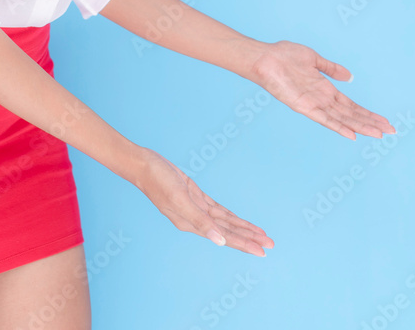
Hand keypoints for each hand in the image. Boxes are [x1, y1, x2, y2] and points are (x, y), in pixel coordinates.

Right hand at [132, 147, 273, 255]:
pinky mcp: (195, 196)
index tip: (262, 251)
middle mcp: (196, 219)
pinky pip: (217, 209)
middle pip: (228, 231)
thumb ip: (199, 221)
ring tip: (261, 235)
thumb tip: (219, 242)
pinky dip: (229, 216)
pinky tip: (239, 222)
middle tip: (270, 246)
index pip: (225, 236)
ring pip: (225, 221)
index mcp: (192, 223)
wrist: (143, 164)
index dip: (245, 243)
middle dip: (249, 238)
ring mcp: (196, 207)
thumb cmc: (157, 181)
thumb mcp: (179, 200)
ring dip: (243, 228)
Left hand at [248, 40, 396, 138]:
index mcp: (324, 89)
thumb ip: (331, 69)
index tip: (384, 121)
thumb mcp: (313, 59)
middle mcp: (321, 99)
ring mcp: (313, 104)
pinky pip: (323, 119)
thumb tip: (349, 76)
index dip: (367, 113)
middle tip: (390, 132)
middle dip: (370, 123)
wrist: (264, 57)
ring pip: (342, 119)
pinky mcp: (303, 106)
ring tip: (378, 135)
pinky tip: (351, 135)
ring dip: (360, 126)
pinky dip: (338, 127)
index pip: (350, 105)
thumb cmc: (284, 56)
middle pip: (350, 114)